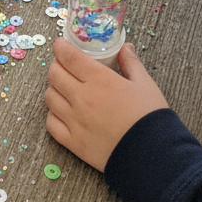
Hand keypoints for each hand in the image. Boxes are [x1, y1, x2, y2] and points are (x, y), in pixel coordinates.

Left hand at [45, 37, 169, 170]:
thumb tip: (125, 47)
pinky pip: (51, 124)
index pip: (68, 57)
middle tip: (65, 66)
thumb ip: (131, 63)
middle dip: (57, 65)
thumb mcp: (144, 84)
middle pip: (54, 74)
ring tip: (65, 89)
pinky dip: (53, 115)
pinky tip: (63, 113)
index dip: (61, 47)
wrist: (151, 156)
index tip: (61, 45)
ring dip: (54, 89)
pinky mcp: (73, 142)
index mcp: (99, 79)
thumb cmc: (150, 117)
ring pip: (50, 97)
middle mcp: (82, 97)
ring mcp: (74, 120)